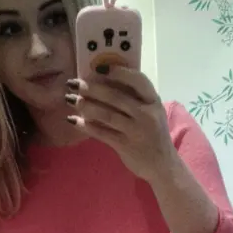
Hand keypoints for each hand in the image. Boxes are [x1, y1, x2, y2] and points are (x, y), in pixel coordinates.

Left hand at [65, 66, 176, 182]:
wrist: (162, 165)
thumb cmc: (153, 135)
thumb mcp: (151, 113)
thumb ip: (135, 100)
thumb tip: (105, 81)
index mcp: (153, 101)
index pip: (138, 80)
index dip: (119, 72)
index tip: (98, 67)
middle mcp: (146, 114)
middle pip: (116, 97)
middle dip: (92, 88)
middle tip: (74, 83)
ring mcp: (136, 131)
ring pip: (107, 115)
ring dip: (86, 106)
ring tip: (70, 100)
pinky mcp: (125, 146)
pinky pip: (102, 133)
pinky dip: (86, 126)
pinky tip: (73, 120)